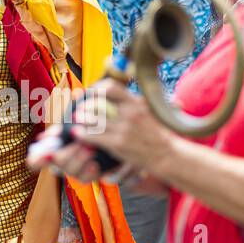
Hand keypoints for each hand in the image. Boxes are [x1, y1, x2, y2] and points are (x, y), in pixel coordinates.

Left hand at [28, 79, 172, 183]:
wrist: (167, 154)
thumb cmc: (158, 133)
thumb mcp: (152, 110)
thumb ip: (137, 100)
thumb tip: (126, 91)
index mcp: (136, 103)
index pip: (112, 87)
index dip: (98, 88)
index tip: (93, 92)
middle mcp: (129, 113)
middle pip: (97, 103)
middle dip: (84, 105)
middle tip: (79, 107)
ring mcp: (123, 129)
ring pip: (93, 120)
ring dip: (81, 119)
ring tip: (76, 119)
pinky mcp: (118, 144)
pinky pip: (94, 136)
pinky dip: (82, 134)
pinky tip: (77, 134)